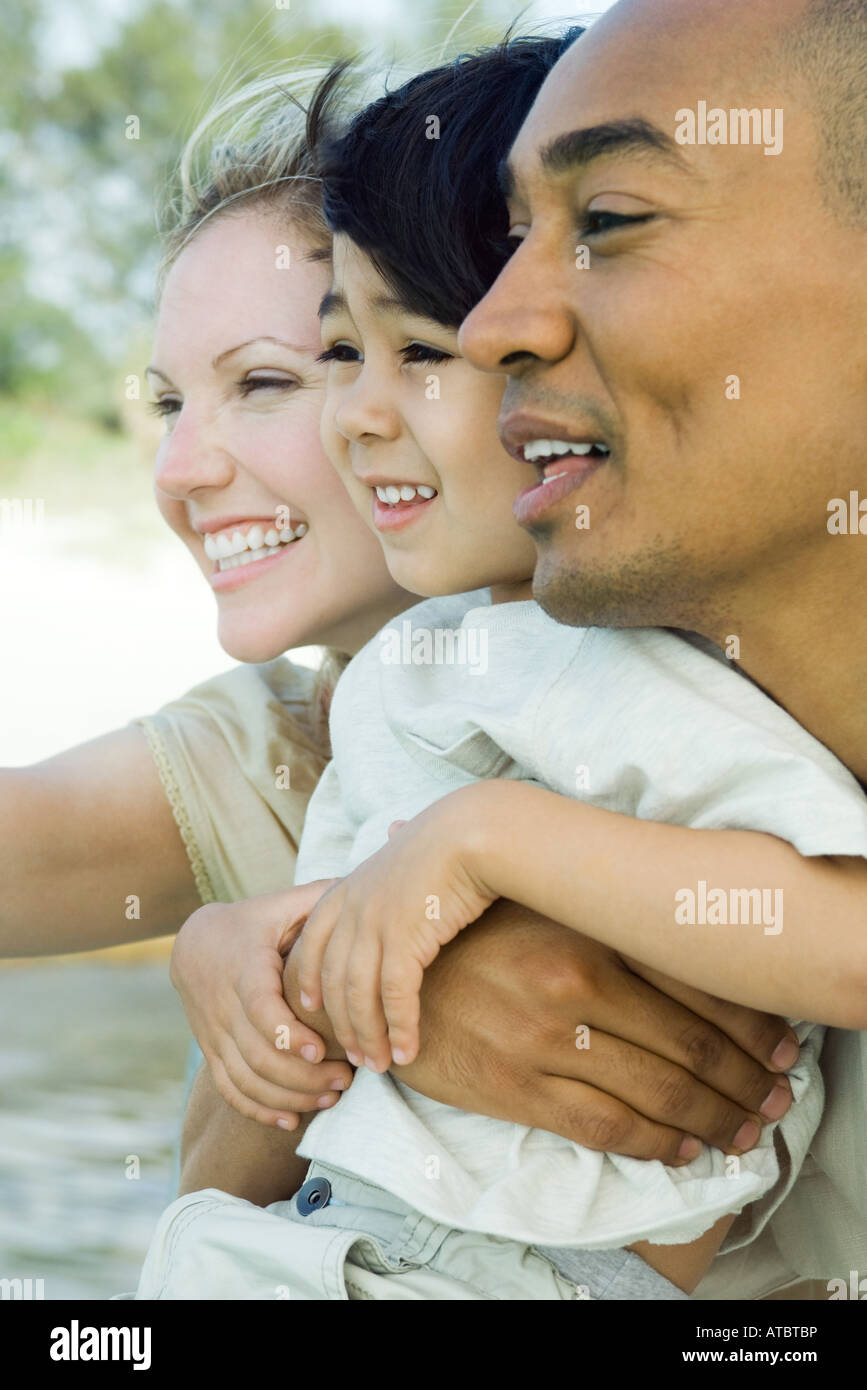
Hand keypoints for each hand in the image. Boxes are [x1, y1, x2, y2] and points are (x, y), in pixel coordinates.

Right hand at [170, 882, 353, 1126]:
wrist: (194, 945)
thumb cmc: (253, 923)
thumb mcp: (281, 905)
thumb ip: (319, 899)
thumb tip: (362, 886)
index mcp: (243, 968)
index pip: (259, 1009)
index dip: (287, 1034)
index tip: (320, 1049)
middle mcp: (223, 1005)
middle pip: (257, 1054)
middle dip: (303, 1075)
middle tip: (347, 1079)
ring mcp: (213, 1033)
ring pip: (245, 1078)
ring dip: (289, 1096)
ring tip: (331, 1097)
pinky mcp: (211, 1052)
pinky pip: (229, 1090)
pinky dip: (259, 1110)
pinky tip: (293, 1120)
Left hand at [292, 792, 495, 1071]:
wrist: (475, 832)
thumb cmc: (452, 833)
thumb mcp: (410, 839)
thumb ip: (396, 842)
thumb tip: (396, 826)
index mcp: (348, 887)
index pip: (313, 942)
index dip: (309, 977)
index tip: (309, 1008)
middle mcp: (353, 908)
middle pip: (333, 979)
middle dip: (341, 1022)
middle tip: (354, 1055)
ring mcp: (375, 925)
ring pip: (359, 996)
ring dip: (369, 1035)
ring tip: (380, 1065)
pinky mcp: (404, 939)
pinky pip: (394, 997)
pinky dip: (399, 1028)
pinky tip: (407, 1051)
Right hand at [372, 899, 798, 1163]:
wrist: (382, 975)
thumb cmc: (470, 935)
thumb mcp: (540, 910)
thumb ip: (606, 923)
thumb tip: (686, 937)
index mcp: (586, 931)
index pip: (693, 980)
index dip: (748, 1020)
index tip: (781, 1044)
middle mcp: (574, 983)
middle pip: (690, 1043)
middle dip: (745, 1078)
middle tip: (777, 1096)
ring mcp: (546, 1040)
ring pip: (658, 1092)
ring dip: (714, 1118)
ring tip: (745, 1130)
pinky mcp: (518, 1089)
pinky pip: (607, 1127)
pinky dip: (655, 1144)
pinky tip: (682, 1149)